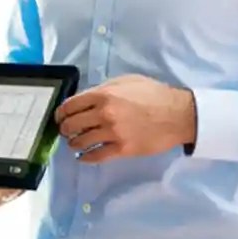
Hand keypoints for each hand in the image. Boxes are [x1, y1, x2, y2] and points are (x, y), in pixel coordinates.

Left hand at [54, 74, 196, 163]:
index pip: (70, 105)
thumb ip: (104, 88)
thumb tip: (87, 98)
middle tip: (66, 130)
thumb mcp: (127, 81)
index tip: (60, 117)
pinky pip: (96, 157)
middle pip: (72, 124)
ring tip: (74, 142)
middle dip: (65, 128)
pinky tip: (82, 156)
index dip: (61, 112)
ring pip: (81, 141)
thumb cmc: (154, 94)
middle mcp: (104, 114)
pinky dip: (85, 157)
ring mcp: (112, 134)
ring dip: (73, 143)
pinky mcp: (122, 150)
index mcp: (103, 95)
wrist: (178, 114)